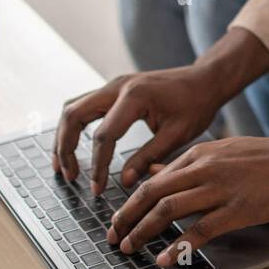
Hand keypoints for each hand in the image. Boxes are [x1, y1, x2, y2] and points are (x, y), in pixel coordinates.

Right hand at [53, 64, 231, 196]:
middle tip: (70, 177)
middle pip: (74, 115)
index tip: (97, 189)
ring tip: (64, 167)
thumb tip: (123, 182)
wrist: (204, 80)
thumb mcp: (177, 135)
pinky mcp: (114, 89)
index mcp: (135, 96)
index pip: (103, 136)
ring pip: (72, 108)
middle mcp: (118, 86)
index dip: (97, 166)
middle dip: (65, 148)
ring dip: (63, 137)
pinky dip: (73, 127)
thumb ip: (149, 158)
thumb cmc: (196, 105)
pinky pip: (82, 105)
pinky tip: (72, 147)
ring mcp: (113, 85)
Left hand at [108, 134, 268, 264]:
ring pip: (169, 209)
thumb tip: (156, 170)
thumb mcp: (222, 150)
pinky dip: (178, 245)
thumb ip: (188, 162)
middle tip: (114, 235)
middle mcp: (204, 168)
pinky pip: (200, 230)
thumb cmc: (267, 158)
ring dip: (144, 231)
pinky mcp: (236, 209)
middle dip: (128, 216)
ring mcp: (220, 188)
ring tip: (130, 247)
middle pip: (153, 193)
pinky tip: (165, 258)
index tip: (119, 218)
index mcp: (200, 154)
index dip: (131, 201)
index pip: (154, 178)